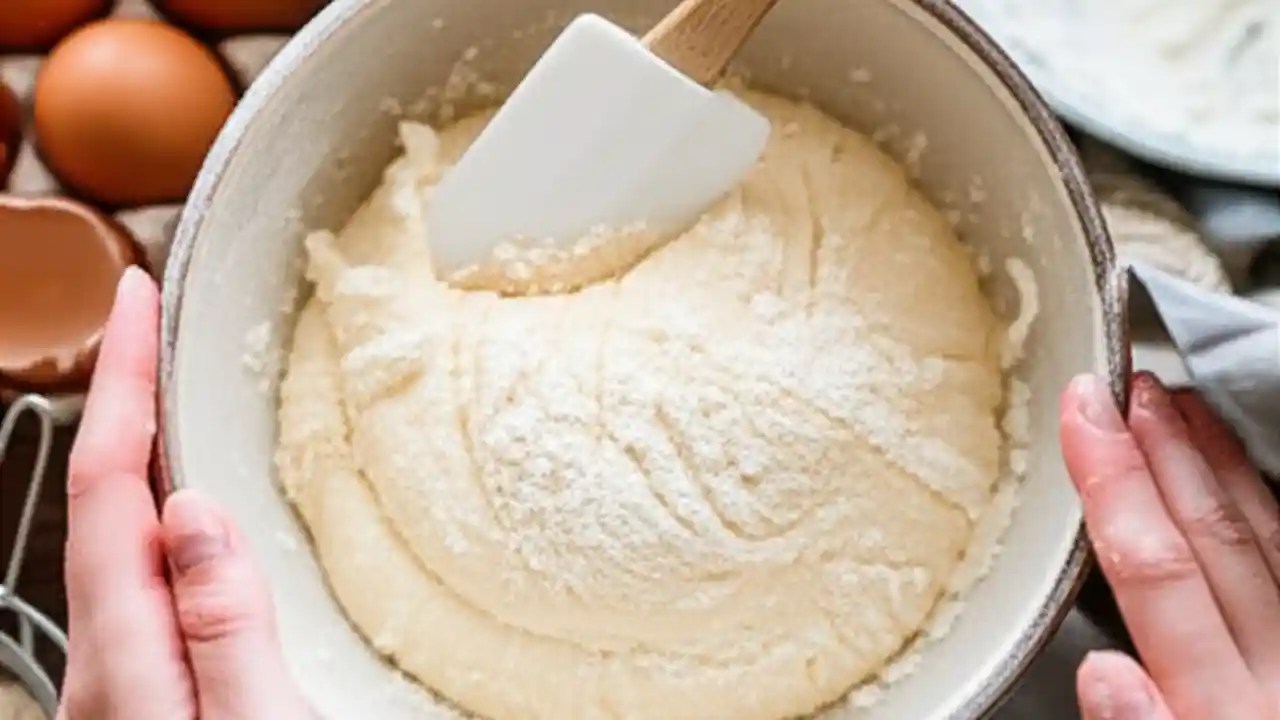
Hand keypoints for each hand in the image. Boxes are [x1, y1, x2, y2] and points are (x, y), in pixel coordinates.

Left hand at [58, 268, 312, 718]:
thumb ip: (220, 633)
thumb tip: (189, 512)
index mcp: (127, 665)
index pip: (110, 490)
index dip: (120, 383)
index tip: (132, 298)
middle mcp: (112, 669)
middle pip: (100, 506)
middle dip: (121, 402)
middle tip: (150, 325)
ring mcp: (130, 686)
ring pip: (124, 544)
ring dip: (141, 457)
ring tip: (171, 395)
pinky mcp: (159, 696)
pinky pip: (151, 584)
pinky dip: (165, 520)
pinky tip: (195, 516)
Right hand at [1061, 373, 1279, 718]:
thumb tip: (1104, 674)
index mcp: (1221, 711)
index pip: (1153, 571)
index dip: (1113, 481)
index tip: (1083, 411)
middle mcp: (1276, 678)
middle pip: (1212, 538)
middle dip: (1161, 451)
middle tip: (1126, 387)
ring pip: (1268, 541)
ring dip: (1215, 465)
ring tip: (1181, 407)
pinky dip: (1271, 513)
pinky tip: (1248, 487)